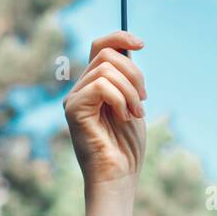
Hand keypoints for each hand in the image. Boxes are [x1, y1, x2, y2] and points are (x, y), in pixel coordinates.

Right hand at [63, 31, 146, 192]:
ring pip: (106, 69)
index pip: (100, 46)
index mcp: (94, 86)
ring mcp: (73, 99)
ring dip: (130, 90)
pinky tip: (125, 117)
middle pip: (106, 54)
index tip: (141, 44)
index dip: (119, 37)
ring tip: (136, 113)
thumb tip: (130, 47)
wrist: (119, 178)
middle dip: (134, 72)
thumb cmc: (126, 148)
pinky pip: (101, 86)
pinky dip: (120, 99)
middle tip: (143, 99)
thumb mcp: (132, 103)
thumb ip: (127, 78)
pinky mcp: (73, 110)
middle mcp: (80, 89)